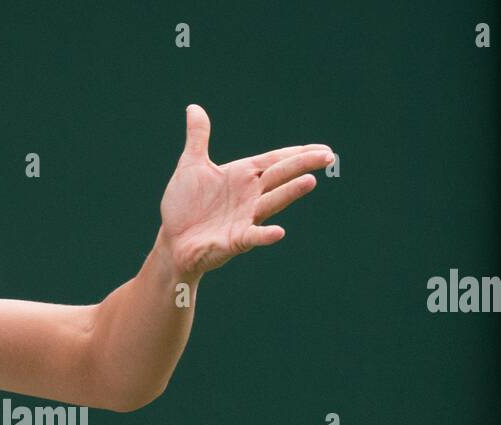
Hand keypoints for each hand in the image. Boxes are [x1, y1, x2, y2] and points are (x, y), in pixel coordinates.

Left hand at [158, 104, 333, 274]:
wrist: (172, 240)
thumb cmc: (185, 205)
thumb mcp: (191, 166)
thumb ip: (198, 138)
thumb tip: (194, 108)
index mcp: (243, 175)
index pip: (275, 160)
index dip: (298, 153)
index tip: (323, 148)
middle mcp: (250, 195)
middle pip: (280, 176)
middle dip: (303, 165)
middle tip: (328, 156)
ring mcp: (245, 218)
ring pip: (272, 202)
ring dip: (290, 192)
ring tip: (310, 181)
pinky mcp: (236, 240)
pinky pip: (253, 236)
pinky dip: (265, 235)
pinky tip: (279, 232)